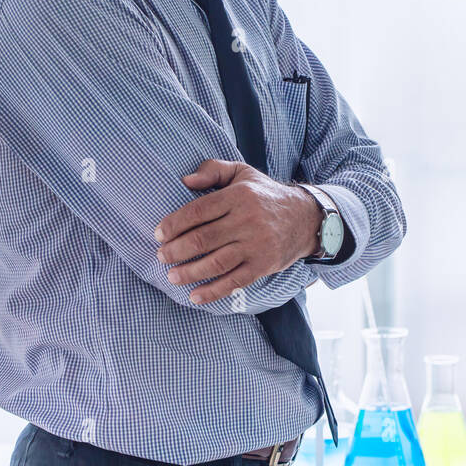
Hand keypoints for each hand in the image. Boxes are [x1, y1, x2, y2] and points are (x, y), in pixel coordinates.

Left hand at [154, 159, 322, 304]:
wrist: (306, 218)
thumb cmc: (266, 195)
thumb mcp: (243, 173)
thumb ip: (213, 170)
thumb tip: (184, 181)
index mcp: (239, 196)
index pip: (197, 211)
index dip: (173, 224)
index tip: (159, 234)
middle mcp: (248, 220)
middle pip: (202, 239)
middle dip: (175, 251)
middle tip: (162, 256)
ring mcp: (257, 245)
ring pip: (215, 263)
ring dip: (189, 273)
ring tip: (172, 276)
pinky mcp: (263, 265)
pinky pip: (234, 281)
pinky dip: (212, 291)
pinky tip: (195, 296)